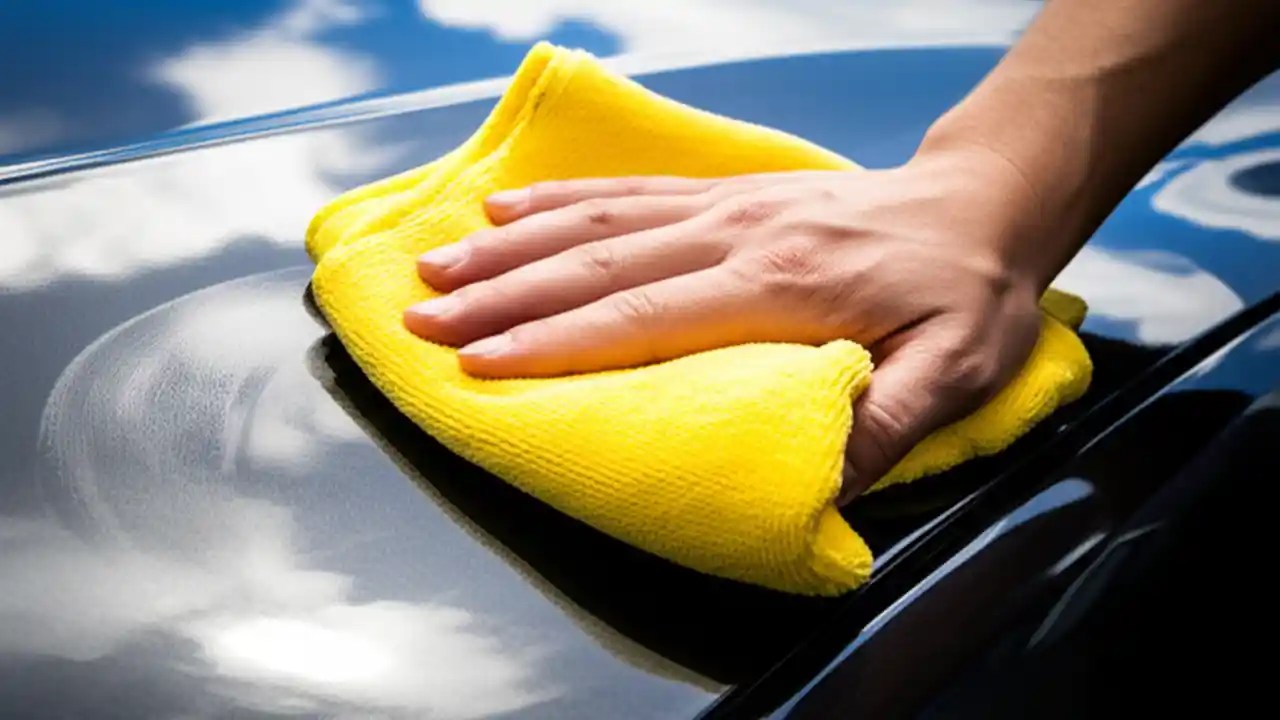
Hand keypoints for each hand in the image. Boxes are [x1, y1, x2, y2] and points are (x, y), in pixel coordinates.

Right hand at [404, 149, 1047, 501]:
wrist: (983, 202)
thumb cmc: (966, 291)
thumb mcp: (954, 370)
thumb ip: (883, 421)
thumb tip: (814, 480)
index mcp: (781, 285)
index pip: (644, 316)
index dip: (556, 342)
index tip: (480, 363)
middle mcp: (737, 235)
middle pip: (598, 265)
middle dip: (502, 294)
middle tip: (422, 318)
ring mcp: (726, 206)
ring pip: (599, 222)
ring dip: (511, 245)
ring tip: (439, 265)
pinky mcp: (726, 193)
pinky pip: (629, 191)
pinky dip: (561, 200)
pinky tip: (509, 208)